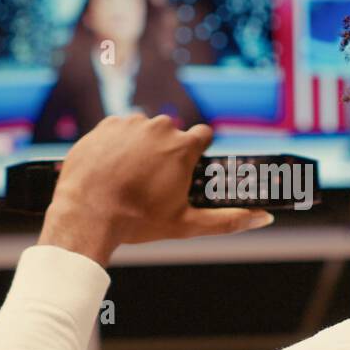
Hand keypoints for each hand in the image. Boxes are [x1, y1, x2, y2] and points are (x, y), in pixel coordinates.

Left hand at [37, 114, 273, 266]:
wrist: (86, 215)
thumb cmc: (137, 221)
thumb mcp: (186, 224)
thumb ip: (228, 220)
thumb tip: (263, 217)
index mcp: (183, 147)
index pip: (203, 135)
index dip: (197, 152)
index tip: (187, 167)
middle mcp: (159, 127)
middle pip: (172, 133)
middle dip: (166, 152)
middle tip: (153, 181)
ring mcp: (130, 124)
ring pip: (144, 130)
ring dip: (141, 146)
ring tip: (129, 177)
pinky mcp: (105, 125)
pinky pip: (119, 129)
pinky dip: (117, 145)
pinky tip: (111, 168)